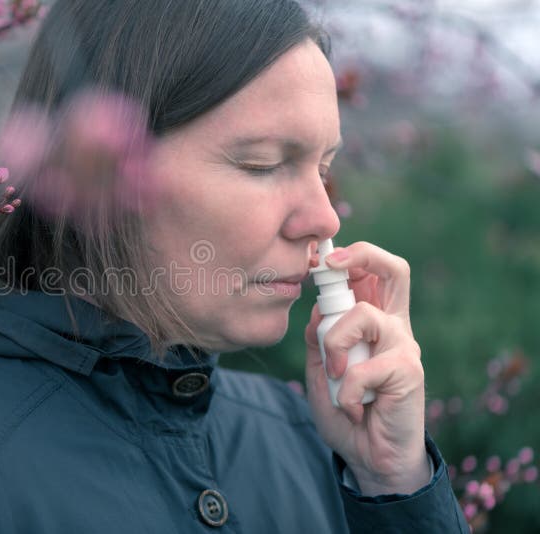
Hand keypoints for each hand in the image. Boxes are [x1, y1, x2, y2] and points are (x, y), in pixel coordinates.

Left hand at [304, 241, 429, 494]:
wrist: (370, 457)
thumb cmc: (346, 410)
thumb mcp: (320, 370)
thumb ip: (318, 339)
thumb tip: (316, 309)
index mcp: (372, 321)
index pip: (371, 273)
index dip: (348, 256)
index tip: (316, 258)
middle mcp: (392, 326)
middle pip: (394, 269)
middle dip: (362, 256)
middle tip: (329, 266)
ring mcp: (403, 345)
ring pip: (364, 316)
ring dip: (335, 343)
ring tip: (333, 374)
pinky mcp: (408, 371)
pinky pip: (365, 368)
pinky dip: (346, 390)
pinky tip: (351, 407)